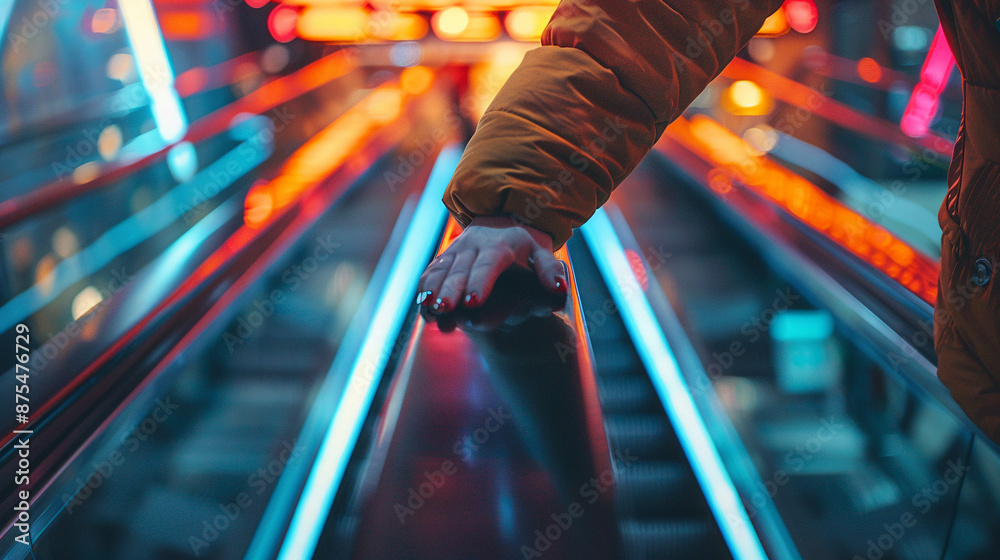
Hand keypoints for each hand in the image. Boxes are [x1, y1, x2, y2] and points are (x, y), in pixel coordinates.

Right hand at [416, 216, 566, 313]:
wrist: (503, 215)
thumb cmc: (525, 241)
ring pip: (441, 270)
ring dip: (433, 289)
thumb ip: (550, 270)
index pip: (488, 265)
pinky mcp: (446, 256)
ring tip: (428, 309)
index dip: (479, 283)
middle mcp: (474, 247)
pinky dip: (425, 286)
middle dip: (450, 290)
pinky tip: (422, 305)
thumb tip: (559, 289)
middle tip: (444, 309)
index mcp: (500, 246)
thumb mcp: (543, 251)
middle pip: (460, 270)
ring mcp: (457, 251)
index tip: (473, 301)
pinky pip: (432, 270)